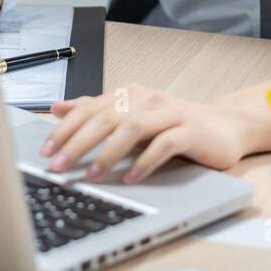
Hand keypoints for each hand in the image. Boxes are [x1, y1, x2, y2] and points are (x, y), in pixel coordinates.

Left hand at [41, 83, 253, 182]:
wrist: (225, 126)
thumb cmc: (175, 124)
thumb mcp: (132, 114)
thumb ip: (96, 110)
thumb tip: (57, 107)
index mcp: (130, 93)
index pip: (90, 107)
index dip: (65, 128)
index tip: (45, 150)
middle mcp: (148, 99)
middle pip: (106, 117)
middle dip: (78, 143)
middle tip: (58, 166)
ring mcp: (171, 113)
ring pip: (133, 127)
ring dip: (108, 153)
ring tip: (91, 175)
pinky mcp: (191, 131)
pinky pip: (165, 145)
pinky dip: (145, 162)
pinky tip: (131, 177)